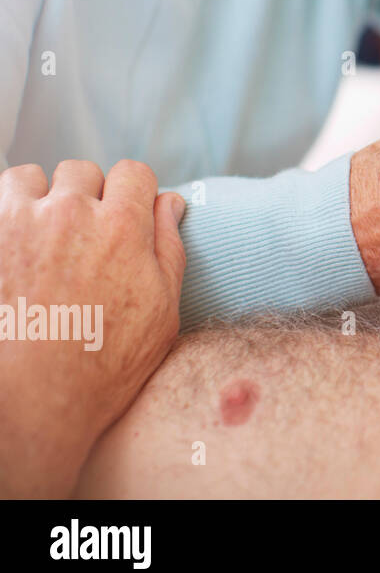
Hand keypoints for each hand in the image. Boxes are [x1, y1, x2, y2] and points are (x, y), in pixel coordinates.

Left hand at [0, 160, 187, 496]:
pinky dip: (5, 215)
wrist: (33, 401)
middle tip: (83, 235)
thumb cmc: (104, 363)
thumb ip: (168, 247)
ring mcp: (19, 223)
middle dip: (87, 195)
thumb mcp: (162, 310)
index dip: (134, 193)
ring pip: (30, 178)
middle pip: (82, 171)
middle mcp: (71, 213)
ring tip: (39, 235)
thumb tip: (170, 203)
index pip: (133, 173)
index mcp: (123, 227)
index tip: (127, 216)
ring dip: (38, 198)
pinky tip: (12, 248)